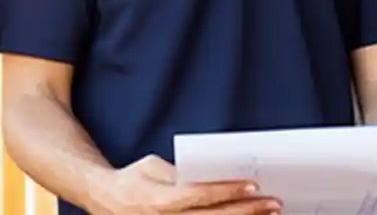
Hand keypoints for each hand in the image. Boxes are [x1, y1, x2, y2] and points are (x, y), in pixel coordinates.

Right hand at [87, 154, 280, 213]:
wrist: (104, 200)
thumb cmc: (133, 179)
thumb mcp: (153, 166)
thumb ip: (181, 173)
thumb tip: (214, 174)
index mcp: (158, 199)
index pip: (199, 196)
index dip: (226, 191)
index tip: (252, 185)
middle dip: (246, 211)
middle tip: (273, 203)